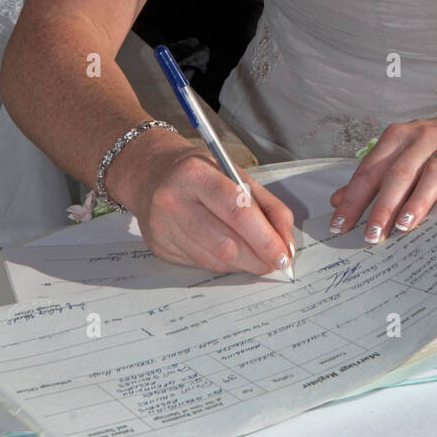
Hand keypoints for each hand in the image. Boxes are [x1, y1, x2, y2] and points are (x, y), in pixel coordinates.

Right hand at [113, 135, 294, 274]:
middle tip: (276, 261)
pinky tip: (231, 253)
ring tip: (256, 257)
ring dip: (243, 263)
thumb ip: (266, 204)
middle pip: (225, 242)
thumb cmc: (199, 171)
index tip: (283, 253)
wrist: (150, 174)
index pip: (236, 211)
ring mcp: (162, 227)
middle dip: (257, 257)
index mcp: (195, 173)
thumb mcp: (234, 173)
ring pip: (214, 259)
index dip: (264, 237)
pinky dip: (223, 263)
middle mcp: (173, 200)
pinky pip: (201, 264)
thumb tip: (285, 241)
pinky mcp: (159, 247)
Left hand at [327, 109, 436, 244]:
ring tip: (405, 224)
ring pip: (433, 172)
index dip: (354, 198)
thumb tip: (338, 200)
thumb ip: (371, 176)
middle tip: (372, 235)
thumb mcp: (400, 152)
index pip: (370, 170)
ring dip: (419, 199)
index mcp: (398, 137)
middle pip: (400, 172)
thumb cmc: (435, 144)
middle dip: (384, 205)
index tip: (340, 225)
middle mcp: (423, 138)